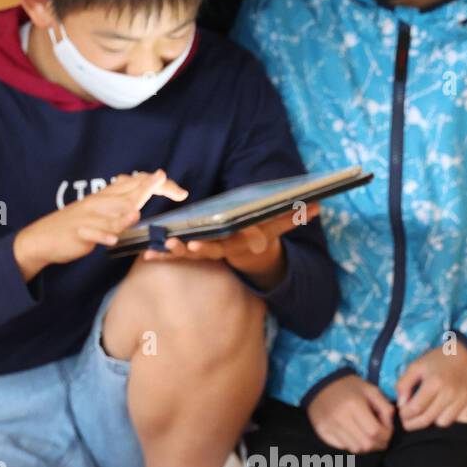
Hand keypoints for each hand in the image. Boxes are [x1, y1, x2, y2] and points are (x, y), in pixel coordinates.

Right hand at [13, 170, 187, 279]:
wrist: (43, 238)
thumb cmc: (77, 227)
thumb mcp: (102, 215)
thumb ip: (121, 209)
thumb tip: (139, 206)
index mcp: (107, 197)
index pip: (135, 185)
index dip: (156, 185)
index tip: (180, 191)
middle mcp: (100, 203)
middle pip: (127, 193)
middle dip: (147, 187)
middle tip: (165, 179)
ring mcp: (88, 218)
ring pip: (110, 213)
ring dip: (124, 212)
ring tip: (138, 211)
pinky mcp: (79, 233)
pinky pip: (92, 234)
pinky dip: (102, 236)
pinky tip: (112, 240)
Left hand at [142, 203, 320, 292]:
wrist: (258, 261)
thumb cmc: (266, 236)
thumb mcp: (279, 227)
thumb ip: (293, 217)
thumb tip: (318, 206)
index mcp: (242, 242)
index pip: (230, 243)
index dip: (214, 244)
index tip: (198, 243)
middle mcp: (226, 250)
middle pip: (205, 250)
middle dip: (187, 249)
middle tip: (176, 245)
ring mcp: (211, 254)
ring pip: (189, 255)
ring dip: (172, 252)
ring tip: (156, 248)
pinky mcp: (198, 253)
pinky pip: (179, 254)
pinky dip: (164, 252)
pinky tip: (147, 250)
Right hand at [307, 373, 394, 453]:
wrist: (321, 384)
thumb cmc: (350, 387)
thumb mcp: (371, 390)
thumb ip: (385, 407)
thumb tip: (389, 427)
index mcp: (354, 405)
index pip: (375, 431)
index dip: (386, 435)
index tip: (388, 431)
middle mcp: (340, 418)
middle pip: (366, 444)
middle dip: (379, 444)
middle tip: (382, 438)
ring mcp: (330, 427)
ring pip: (355, 449)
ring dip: (367, 446)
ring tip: (369, 437)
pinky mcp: (323, 433)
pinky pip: (343, 447)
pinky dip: (353, 444)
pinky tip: (355, 435)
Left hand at [397, 341, 466, 429]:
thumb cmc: (438, 360)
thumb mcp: (416, 366)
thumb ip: (403, 384)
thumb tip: (401, 404)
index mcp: (434, 382)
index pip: (415, 409)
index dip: (405, 415)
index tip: (403, 412)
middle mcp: (450, 393)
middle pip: (427, 420)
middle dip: (413, 423)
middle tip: (409, 420)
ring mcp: (463, 400)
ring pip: (442, 423)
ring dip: (433, 420)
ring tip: (429, 411)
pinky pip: (459, 422)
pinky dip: (451, 420)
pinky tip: (445, 411)